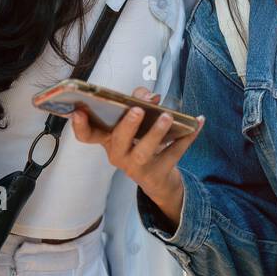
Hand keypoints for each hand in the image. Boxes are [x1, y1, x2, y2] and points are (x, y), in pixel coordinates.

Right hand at [71, 86, 203, 225]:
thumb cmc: (141, 141)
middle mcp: (118, 155)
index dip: (80, 125)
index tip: (78, 111)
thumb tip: (151, 97)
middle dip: (127, 125)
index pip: (88, 135)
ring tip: (168, 117)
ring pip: (145, 151)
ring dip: (156, 132)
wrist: (158, 178)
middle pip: (119, 141)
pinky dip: (188, 137)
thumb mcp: (136, 122)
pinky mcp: (158, 174)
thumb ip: (139, 102)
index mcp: (109, 140)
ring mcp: (137, 167)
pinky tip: (198, 121)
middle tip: (136, 110)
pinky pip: (174, 154)